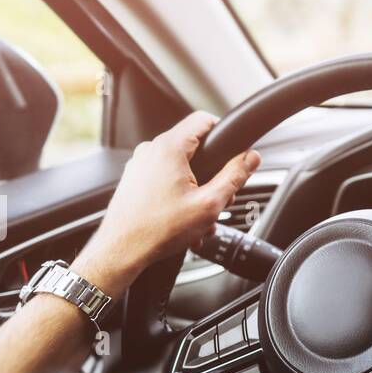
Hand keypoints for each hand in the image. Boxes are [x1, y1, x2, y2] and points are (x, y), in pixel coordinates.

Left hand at [72, 111, 259, 293]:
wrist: (120, 252)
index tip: (234, 150)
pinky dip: (178, 194)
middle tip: (219, 197)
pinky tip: (184, 220)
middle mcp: (150, 151)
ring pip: (179, 166)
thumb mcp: (209, 203)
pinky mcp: (134, 181)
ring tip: (200, 217)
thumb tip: (251, 157)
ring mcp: (139, 166)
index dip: (223, 132)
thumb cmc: (157, 230)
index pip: (203, 119)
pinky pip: (164, 178)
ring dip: (196, 188)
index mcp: (169, 148)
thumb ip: (235, 175)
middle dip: (212, 172)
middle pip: (193, 147)